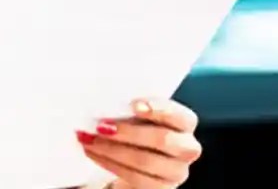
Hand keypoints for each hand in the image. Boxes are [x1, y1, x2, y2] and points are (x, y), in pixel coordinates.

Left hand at [76, 98, 201, 188]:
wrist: (135, 164)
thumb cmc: (137, 131)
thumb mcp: (141, 117)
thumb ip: (134, 108)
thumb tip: (107, 100)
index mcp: (186, 123)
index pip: (179, 115)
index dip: (158, 109)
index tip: (133, 104)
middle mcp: (188, 149)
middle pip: (162, 140)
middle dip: (128, 132)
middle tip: (101, 126)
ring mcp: (176, 172)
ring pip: (145, 161)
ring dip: (112, 149)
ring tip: (89, 140)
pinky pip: (135, 178)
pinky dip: (109, 163)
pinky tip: (93, 153)